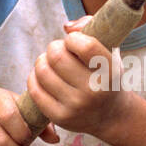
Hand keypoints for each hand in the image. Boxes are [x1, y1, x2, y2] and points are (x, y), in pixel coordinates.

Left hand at [25, 16, 130, 137]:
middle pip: (57, 56)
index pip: (85, 45)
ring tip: (51, 64)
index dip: (73, 39)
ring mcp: (76, 106)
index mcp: (110, 72)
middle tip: (59, 52)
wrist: (111, 115)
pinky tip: (44, 77)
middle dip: (54, 48)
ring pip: (42, 71)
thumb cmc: (105, 75)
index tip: (74, 42)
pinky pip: (35, 90)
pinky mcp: (60, 117)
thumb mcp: (108, 51)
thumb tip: (67, 28)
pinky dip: (35, 78)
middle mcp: (94, 91)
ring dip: (42, 61)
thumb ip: (90, 28)